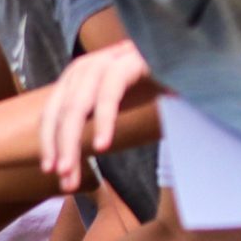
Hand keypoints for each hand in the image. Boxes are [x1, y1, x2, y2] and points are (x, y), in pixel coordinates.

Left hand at [37, 40, 153, 193]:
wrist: (191, 60)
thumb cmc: (158, 85)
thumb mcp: (120, 105)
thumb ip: (94, 122)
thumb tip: (70, 159)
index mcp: (80, 76)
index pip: (53, 112)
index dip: (48, 143)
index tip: (50, 172)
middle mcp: (89, 65)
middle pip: (62, 112)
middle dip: (59, 148)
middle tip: (63, 179)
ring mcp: (108, 60)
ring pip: (78, 106)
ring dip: (71, 142)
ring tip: (70, 171)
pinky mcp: (131, 61)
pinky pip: (109, 95)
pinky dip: (103, 122)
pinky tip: (101, 147)